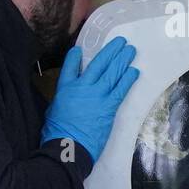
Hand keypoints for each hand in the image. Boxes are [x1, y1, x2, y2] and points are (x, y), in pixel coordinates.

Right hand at [41, 36, 138, 162]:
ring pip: (112, 73)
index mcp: (65, 88)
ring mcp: (97, 96)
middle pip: (98, 64)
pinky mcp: (109, 107)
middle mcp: (82, 87)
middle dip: (111, 51)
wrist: (69, 146)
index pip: (70, 66)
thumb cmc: (57, 132)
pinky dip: (128, 79)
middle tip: (121, 42)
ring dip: (122, 61)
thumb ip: (64, 97)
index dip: (74, 56)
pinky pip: (121, 89)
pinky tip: (134, 71)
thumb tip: (72, 94)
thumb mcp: (54, 109)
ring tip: (130, 51)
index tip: (79, 49)